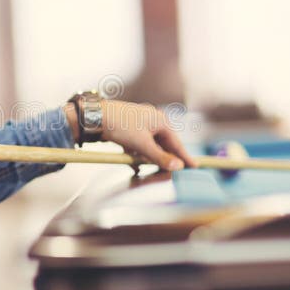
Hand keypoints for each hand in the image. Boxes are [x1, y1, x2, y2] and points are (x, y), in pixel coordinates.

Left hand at [64, 99, 195, 170]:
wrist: (95, 117)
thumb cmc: (120, 126)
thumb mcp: (142, 145)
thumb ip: (160, 157)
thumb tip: (178, 167)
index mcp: (160, 120)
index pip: (176, 143)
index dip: (184, 156)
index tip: (194, 167)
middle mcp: (152, 120)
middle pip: (163, 145)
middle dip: (162, 159)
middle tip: (168, 172)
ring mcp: (140, 123)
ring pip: (149, 146)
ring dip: (147, 157)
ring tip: (146, 168)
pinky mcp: (128, 128)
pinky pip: (138, 144)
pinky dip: (137, 154)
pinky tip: (133, 163)